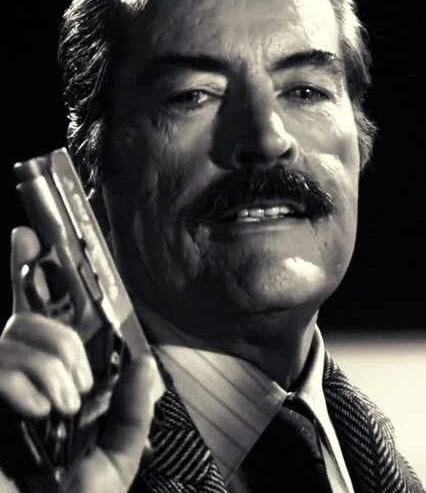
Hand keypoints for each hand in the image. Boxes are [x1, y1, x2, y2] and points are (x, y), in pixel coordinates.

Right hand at [0, 227, 163, 491]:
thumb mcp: (112, 461)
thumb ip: (129, 412)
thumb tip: (144, 362)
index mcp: (42, 384)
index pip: (32, 319)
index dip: (24, 272)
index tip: (26, 236)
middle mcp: (10, 378)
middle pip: (25, 317)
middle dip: (62, 341)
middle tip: (76, 386)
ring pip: (15, 334)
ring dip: (52, 370)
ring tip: (58, 408)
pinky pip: (1, 363)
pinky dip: (25, 384)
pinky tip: (35, 412)